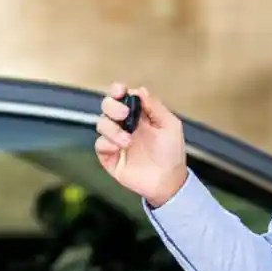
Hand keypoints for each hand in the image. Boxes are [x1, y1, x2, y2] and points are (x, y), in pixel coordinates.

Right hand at [96, 83, 187, 207]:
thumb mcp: (170, 125)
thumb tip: (139, 90)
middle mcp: (124, 125)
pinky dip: (107, 143)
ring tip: (128, 141)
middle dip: (112, 107)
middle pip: (106, 106)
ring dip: (112, 129)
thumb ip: (155, 106)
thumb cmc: (171, 153)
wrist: (167, 180)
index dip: (117, 90)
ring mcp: (115, 141)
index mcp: (138, 115)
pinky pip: (99, 144)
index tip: (119, 91)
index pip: (122, 97)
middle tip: (124, 115)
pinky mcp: (109, 157)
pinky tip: (120, 149)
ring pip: (101, 124)